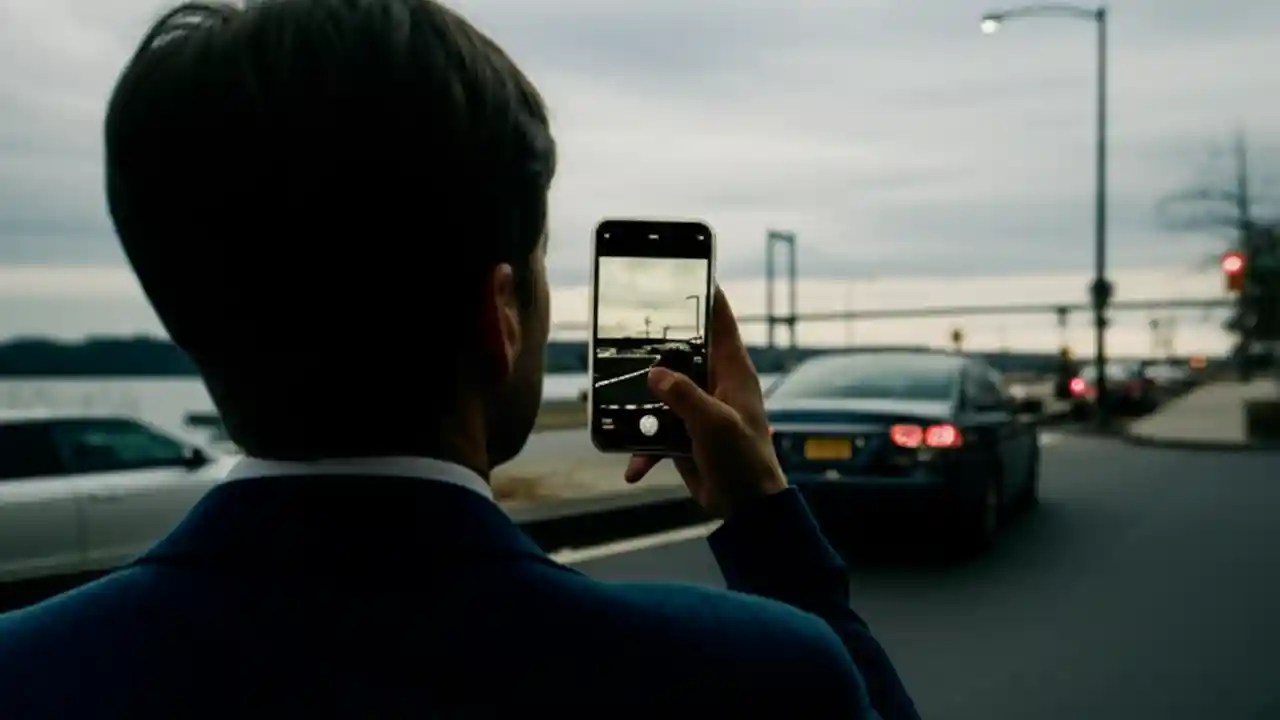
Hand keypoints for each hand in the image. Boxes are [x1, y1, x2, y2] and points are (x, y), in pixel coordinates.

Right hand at [624, 287, 786, 517]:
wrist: (744, 507)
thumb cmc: (743, 461)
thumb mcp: (713, 423)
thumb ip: (683, 395)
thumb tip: (655, 374)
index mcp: (733, 372)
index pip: (722, 322)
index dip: (707, 295)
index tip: (690, 270)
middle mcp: (716, 385)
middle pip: (683, 353)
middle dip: (656, 349)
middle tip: (629, 333)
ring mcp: (699, 409)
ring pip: (663, 392)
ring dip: (641, 405)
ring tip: (618, 406)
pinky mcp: (686, 434)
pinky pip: (656, 432)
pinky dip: (644, 448)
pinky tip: (635, 467)